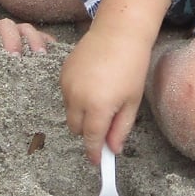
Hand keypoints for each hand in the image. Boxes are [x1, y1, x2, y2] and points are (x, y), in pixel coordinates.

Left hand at [0, 16, 52, 65]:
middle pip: (5, 26)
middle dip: (10, 41)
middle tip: (13, 59)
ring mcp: (11, 33)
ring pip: (24, 29)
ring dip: (32, 40)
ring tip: (38, 56)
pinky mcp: (25, 40)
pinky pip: (40, 36)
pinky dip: (47, 42)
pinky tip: (53, 54)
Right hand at [60, 20, 153, 164]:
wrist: (118, 32)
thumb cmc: (131, 66)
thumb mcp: (132, 101)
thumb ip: (121, 128)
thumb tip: (112, 149)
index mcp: (98, 106)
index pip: (91, 139)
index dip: (94, 154)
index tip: (97, 162)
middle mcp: (77, 97)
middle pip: (77, 129)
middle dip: (89, 132)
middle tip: (106, 123)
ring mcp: (67, 85)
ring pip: (70, 113)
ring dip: (82, 115)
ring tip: (102, 97)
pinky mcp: (62, 74)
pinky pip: (67, 96)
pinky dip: (77, 98)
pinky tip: (94, 84)